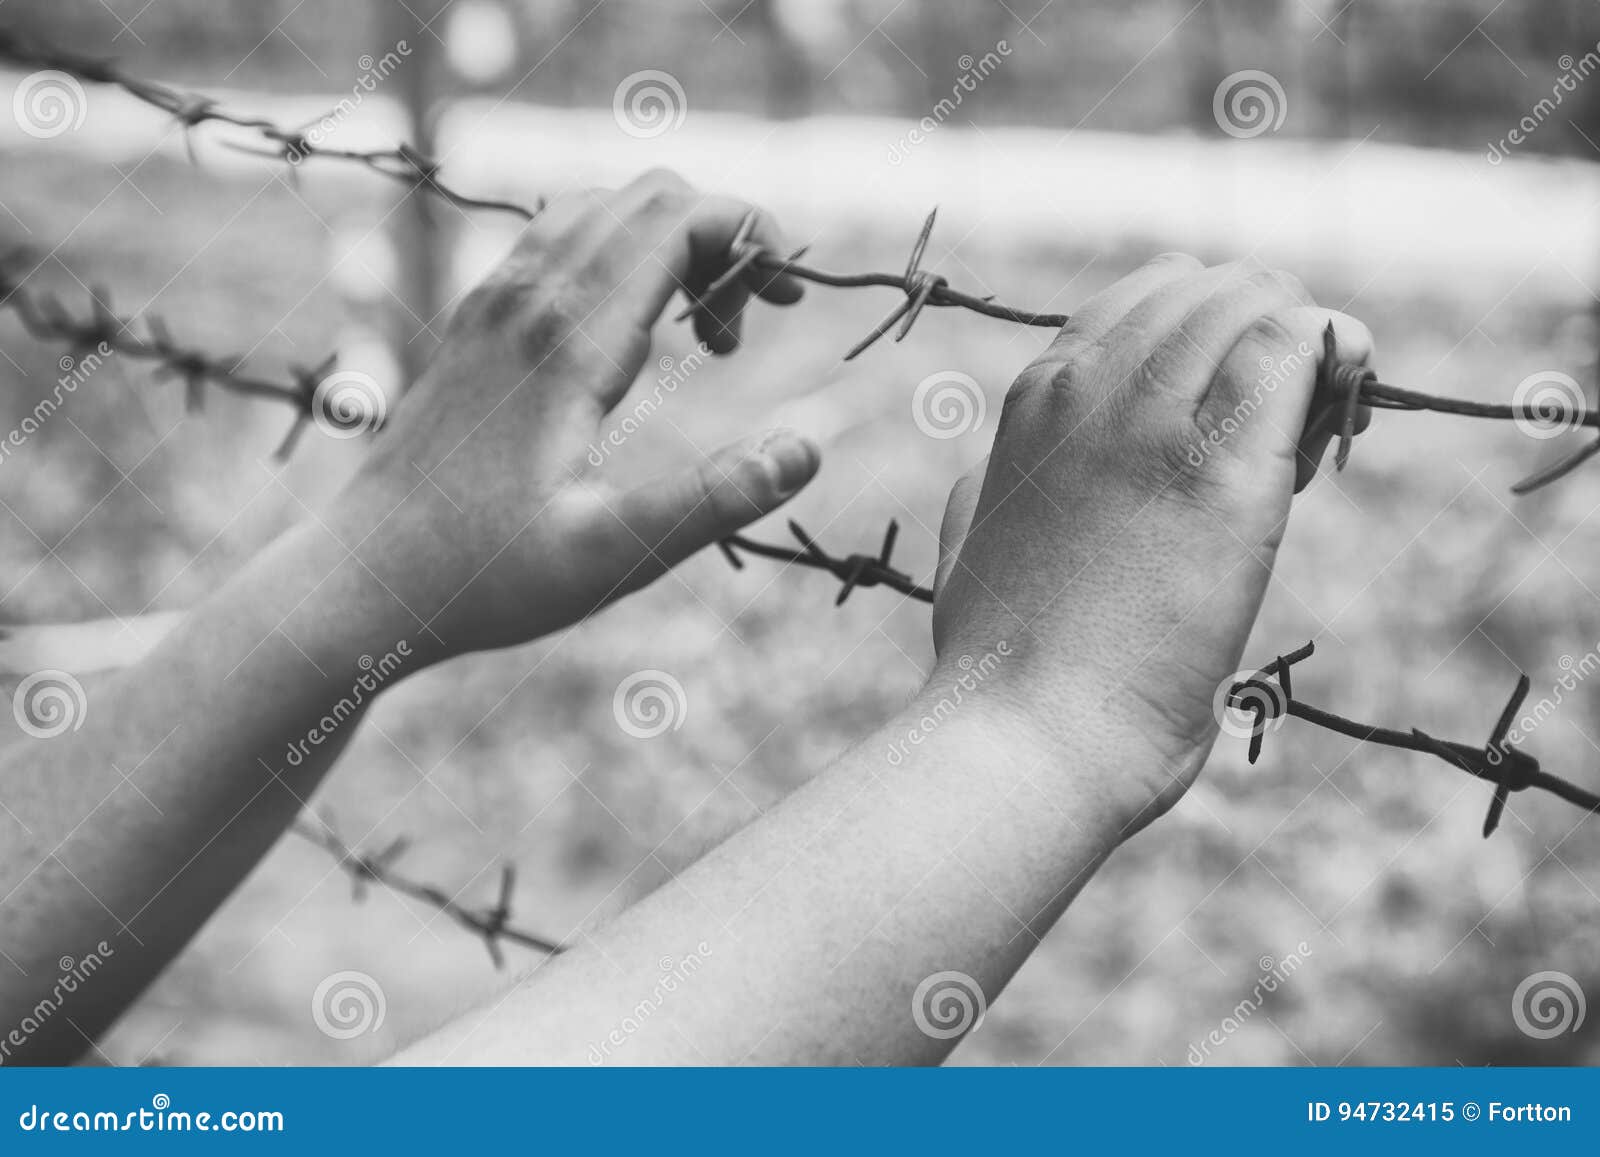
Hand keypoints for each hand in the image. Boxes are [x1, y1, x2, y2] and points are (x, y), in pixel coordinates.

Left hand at [336, 169, 818, 655]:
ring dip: (671, 246)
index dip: (754, 234)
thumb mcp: (613, 556)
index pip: (680, 217)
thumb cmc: (485, 579)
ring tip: (701, 339)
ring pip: (602, 210)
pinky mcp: (474, 324)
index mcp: (569, 340)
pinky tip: (634, 346)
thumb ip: (714, 502)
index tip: (791, 297)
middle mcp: (527, 300)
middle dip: (724, 236)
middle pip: (649, 196)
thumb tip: (808, 451)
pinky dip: (621, 259)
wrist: (365, 580)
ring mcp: (492, 304)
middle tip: (746, 331)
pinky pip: (559, 242)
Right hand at [928, 254, 1372, 831]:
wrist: (1026, 734)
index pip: (1145, 298)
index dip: (1205, 333)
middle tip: (1289, 406)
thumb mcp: (970, 545)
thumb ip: (989, 491)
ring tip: (1320, 414)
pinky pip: (1296, 346)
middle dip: (1260, 324)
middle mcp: (1088, 388)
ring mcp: (1151, 423)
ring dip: (1305, 339)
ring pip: (1255, 299)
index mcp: (1035, 402)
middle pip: (1205, 285)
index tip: (1232, 398)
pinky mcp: (1221, 473)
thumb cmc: (997, 666)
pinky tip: (1346, 394)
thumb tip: (991, 475)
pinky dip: (1337, 351)